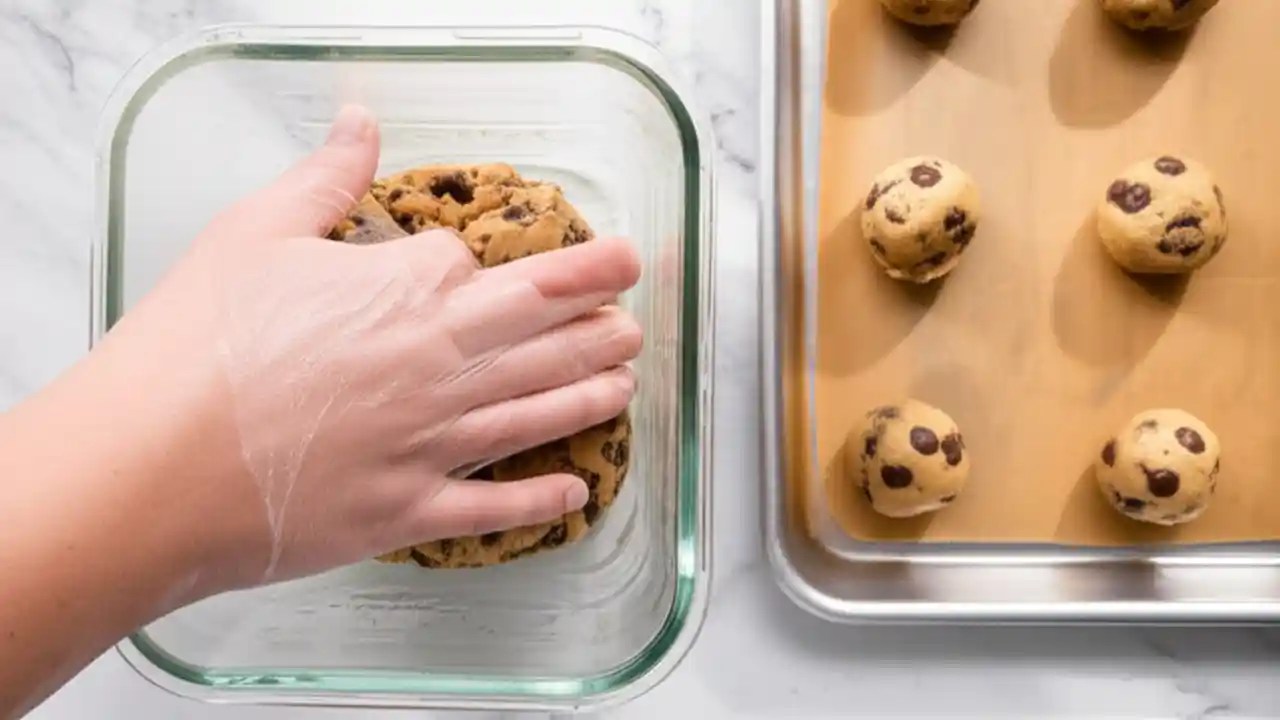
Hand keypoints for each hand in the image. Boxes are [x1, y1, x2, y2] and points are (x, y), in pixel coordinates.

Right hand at [104, 105, 642, 590]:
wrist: (153, 463)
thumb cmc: (200, 343)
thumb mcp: (256, 232)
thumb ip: (324, 178)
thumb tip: (362, 121)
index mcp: (408, 291)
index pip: (480, 267)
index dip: (498, 262)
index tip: (544, 260)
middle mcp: (440, 364)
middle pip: (539, 336)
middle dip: (596, 321)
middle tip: (636, 316)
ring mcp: (431, 442)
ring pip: (533, 412)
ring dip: (587, 395)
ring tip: (627, 381)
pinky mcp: (407, 510)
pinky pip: (491, 508)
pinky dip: (537, 501)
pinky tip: (574, 493)